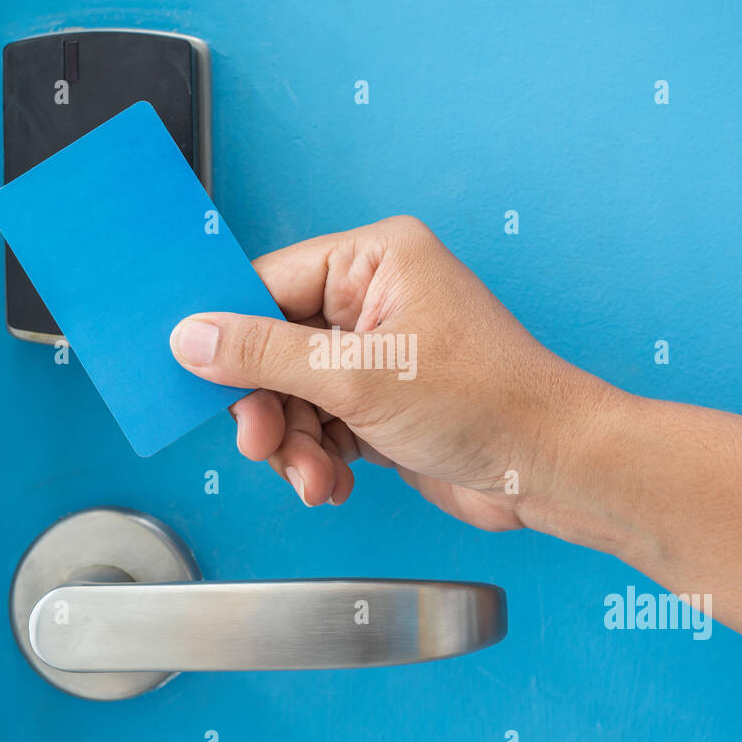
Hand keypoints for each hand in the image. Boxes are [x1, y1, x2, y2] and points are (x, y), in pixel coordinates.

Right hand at [169, 216, 610, 530]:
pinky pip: (321, 424)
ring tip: (311, 475)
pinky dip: (318, 457)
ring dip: (294, 442)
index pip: (269, 283)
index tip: (194, 371)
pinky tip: (333, 482)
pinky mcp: (384, 402)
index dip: (229, 332)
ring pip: (295, 394)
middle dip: (268, 403)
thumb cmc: (486, 401)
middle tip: (260, 441)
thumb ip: (266, 356)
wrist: (548, 469)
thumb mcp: (358, 376)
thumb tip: (192, 337)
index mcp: (377, 260)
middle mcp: (376, 298)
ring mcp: (380, 353)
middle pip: (275, 345)